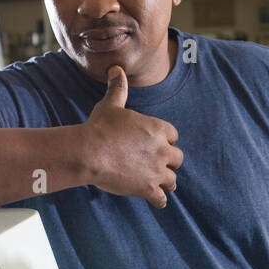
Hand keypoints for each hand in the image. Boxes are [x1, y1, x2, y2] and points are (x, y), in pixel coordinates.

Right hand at [79, 64, 182, 207]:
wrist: (90, 152)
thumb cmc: (100, 127)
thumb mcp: (111, 105)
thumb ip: (118, 88)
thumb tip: (116, 69)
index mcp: (158, 129)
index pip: (173, 135)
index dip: (166, 140)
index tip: (157, 144)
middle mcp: (162, 150)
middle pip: (177, 158)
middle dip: (169, 161)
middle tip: (159, 165)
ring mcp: (157, 171)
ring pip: (172, 180)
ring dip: (166, 181)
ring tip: (160, 184)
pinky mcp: (148, 188)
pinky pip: (161, 199)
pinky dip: (159, 200)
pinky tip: (156, 200)